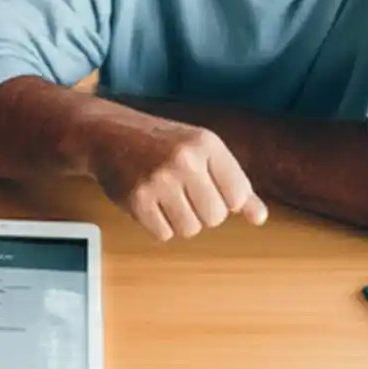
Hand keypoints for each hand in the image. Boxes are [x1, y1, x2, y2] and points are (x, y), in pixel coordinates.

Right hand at [88, 116, 268, 240]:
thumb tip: (259, 218)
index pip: (237, 196)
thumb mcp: (202, 151)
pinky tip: (150, 203)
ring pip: (190, 229)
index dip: (224, 200)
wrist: (108, 134)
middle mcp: (185, 159)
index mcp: (206, 144)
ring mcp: (159, 180)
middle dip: (201, 212)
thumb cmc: (161, 144)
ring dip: (180, 221)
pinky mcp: (137, 199)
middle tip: (183, 193)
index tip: (207, 188)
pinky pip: (164, 234)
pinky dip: (159, 225)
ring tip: (166, 198)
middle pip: (215, 218)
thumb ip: (234, 183)